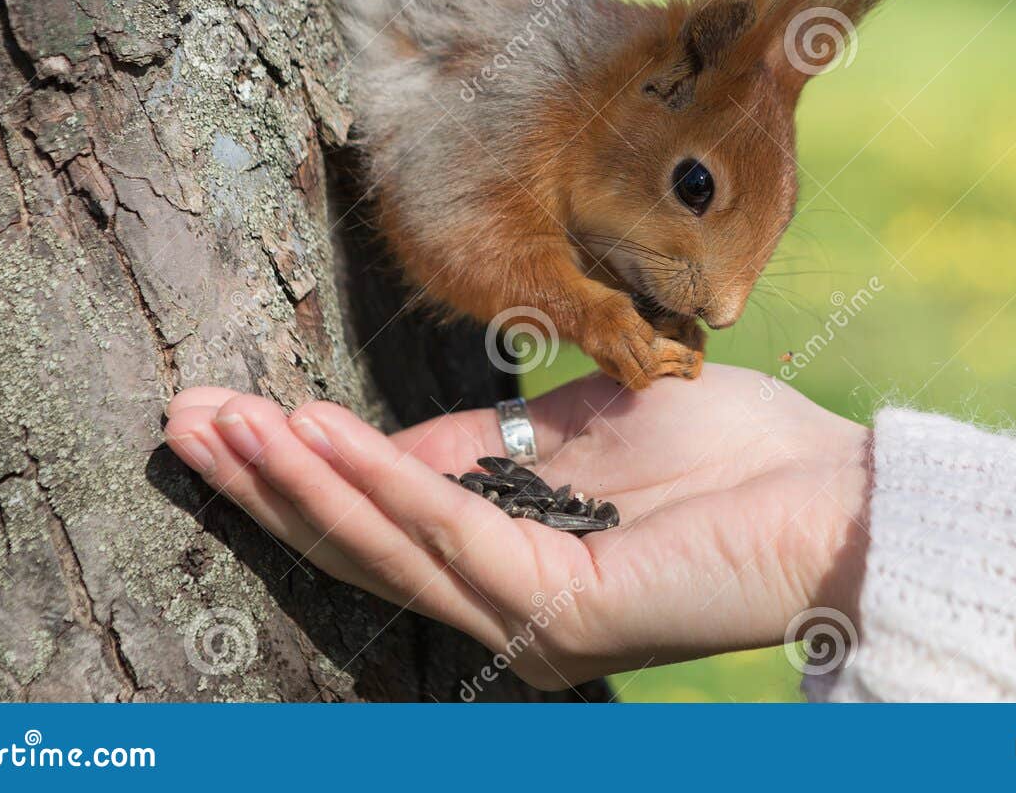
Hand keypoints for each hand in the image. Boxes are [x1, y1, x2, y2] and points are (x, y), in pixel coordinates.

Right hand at [162, 364, 868, 689]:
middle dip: (265, 476)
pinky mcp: (559, 605)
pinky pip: (448, 532)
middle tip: (182, 418)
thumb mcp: (585, 423)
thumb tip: (383, 439)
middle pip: (356, 540)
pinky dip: (375, 479)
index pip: (381, 512)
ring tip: (224, 423)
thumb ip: (489, 441)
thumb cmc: (731, 453)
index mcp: (512, 552)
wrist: (833, 494)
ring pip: (382, 541)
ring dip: (297, 477)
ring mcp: (527, 610)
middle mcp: (504, 597)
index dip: (300, 461)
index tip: (228, 405)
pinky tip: (315, 433)